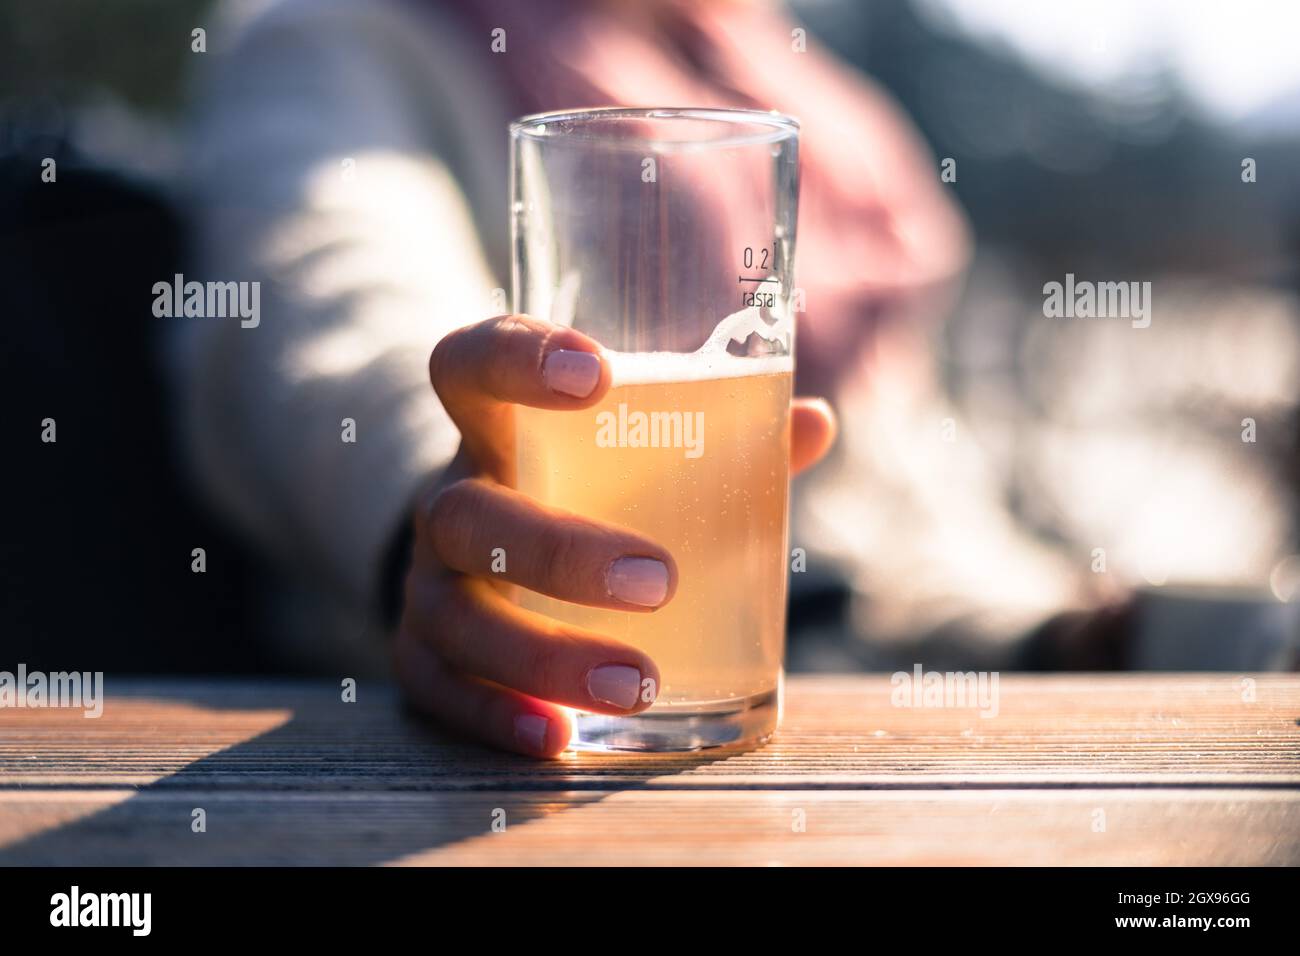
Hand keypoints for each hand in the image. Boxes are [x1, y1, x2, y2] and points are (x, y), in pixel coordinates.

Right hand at [395, 314, 836, 756]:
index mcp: (496, 429)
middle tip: (657, 579)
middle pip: (469, 514)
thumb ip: (719, 435)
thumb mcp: (629, 453)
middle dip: (559, 550)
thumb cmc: (580, 489)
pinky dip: (496, 714)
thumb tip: (814, 422)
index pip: (471, 365)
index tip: (600, 376)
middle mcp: (450, 501)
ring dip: (544, 653)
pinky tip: (559, 736)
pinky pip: (440, 688)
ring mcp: (429, 581)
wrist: (482, 556)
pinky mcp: (421, 653)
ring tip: (636, 682)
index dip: (518, 359)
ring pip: (456, 613)